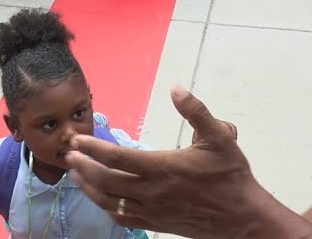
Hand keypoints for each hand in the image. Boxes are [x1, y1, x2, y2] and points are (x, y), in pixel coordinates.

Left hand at [67, 87, 284, 236]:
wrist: (242, 217)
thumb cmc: (230, 176)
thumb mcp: (220, 137)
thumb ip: (197, 111)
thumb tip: (177, 88)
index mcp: (162, 168)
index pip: (117, 158)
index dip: (93, 148)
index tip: (78, 139)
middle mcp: (152, 191)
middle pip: (105, 181)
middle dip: (83, 167)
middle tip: (69, 154)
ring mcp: (152, 210)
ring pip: (109, 202)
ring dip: (88, 187)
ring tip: (75, 174)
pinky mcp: (156, 223)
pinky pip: (122, 218)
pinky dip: (105, 207)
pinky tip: (99, 198)